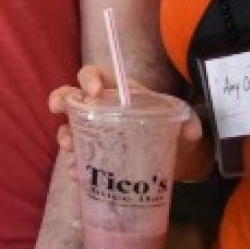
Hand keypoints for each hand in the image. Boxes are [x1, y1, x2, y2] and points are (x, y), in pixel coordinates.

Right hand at [47, 66, 208, 180]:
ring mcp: (95, 132)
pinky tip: (77, 174)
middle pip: (72, 95)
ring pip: (70, 127)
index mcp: (118, 92)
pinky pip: (80, 158)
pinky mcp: (97, 155)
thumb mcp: (182, 121)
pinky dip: (75, 165)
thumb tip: (190, 129)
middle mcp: (100, 108)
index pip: (96, 74)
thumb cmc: (173, 129)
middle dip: (61, 99)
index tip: (93, 92)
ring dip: (64, 134)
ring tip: (69, 146)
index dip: (89, 78)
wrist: (175, 156)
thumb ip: (187, 121)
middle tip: (59, 109)